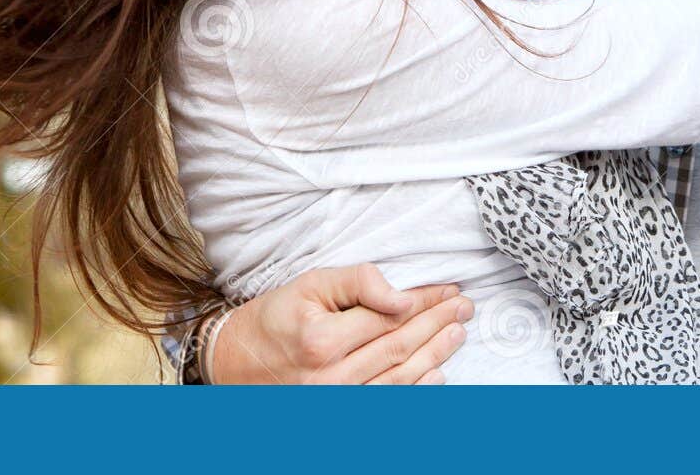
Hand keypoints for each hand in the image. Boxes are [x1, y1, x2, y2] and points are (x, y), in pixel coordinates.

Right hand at [210, 263, 472, 384]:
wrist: (235, 363)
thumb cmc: (275, 319)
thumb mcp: (309, 285)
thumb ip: (357, 283)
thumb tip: (400, 297)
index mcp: (322, 341)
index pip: (389, 316)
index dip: (425, 302)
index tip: (449, 290)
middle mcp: (330, 378)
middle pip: (399, 347)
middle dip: (437, 325)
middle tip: (464, 308)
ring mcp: (336, 403)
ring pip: (399, 378)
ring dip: (434, 354)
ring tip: (456, 333)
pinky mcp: (338, 415)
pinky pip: (385, 403)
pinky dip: (415, 389)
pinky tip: (437, 373)